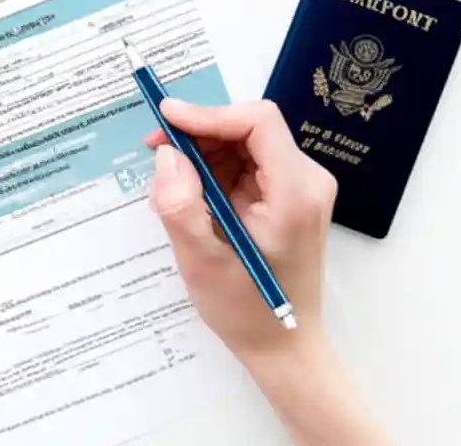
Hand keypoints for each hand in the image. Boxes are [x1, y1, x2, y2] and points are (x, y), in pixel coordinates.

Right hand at [144, 99, 336, 361]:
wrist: (283, 346)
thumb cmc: (247, 311)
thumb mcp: (201, 261)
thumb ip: (181, 205)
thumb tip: (167, 155)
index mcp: (294, 192)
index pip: (258, 123)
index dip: (209, 113)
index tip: (166, 119)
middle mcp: (305, 181)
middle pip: (249, 129)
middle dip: (199, 133)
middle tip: (156, 152)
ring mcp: (298, 188)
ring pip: (244, 143)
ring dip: (203, 153)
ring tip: (171, 186)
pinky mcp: (286, 197)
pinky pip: (245, 165)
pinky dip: (213, 170)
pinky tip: (192, 197)